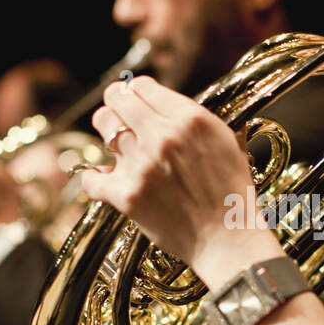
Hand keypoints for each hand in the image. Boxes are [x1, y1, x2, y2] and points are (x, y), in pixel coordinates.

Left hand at [84, 76, 281, 281]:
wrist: (228, 238)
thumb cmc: (232, 194)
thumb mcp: (229, 142)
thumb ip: (202, 119)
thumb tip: (179, 105)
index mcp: (191, 119)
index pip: (143, 85)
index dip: (135, 91)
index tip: (134, 99)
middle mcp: (163, 136)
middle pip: (117, 100)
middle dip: (115, 104)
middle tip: (117, 113)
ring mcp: (142, 165)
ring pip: (103, 129)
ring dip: (106, 134)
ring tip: (114, 144)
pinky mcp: (127, 195)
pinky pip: (91, 178)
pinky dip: (94, 179)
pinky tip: (101, 179)